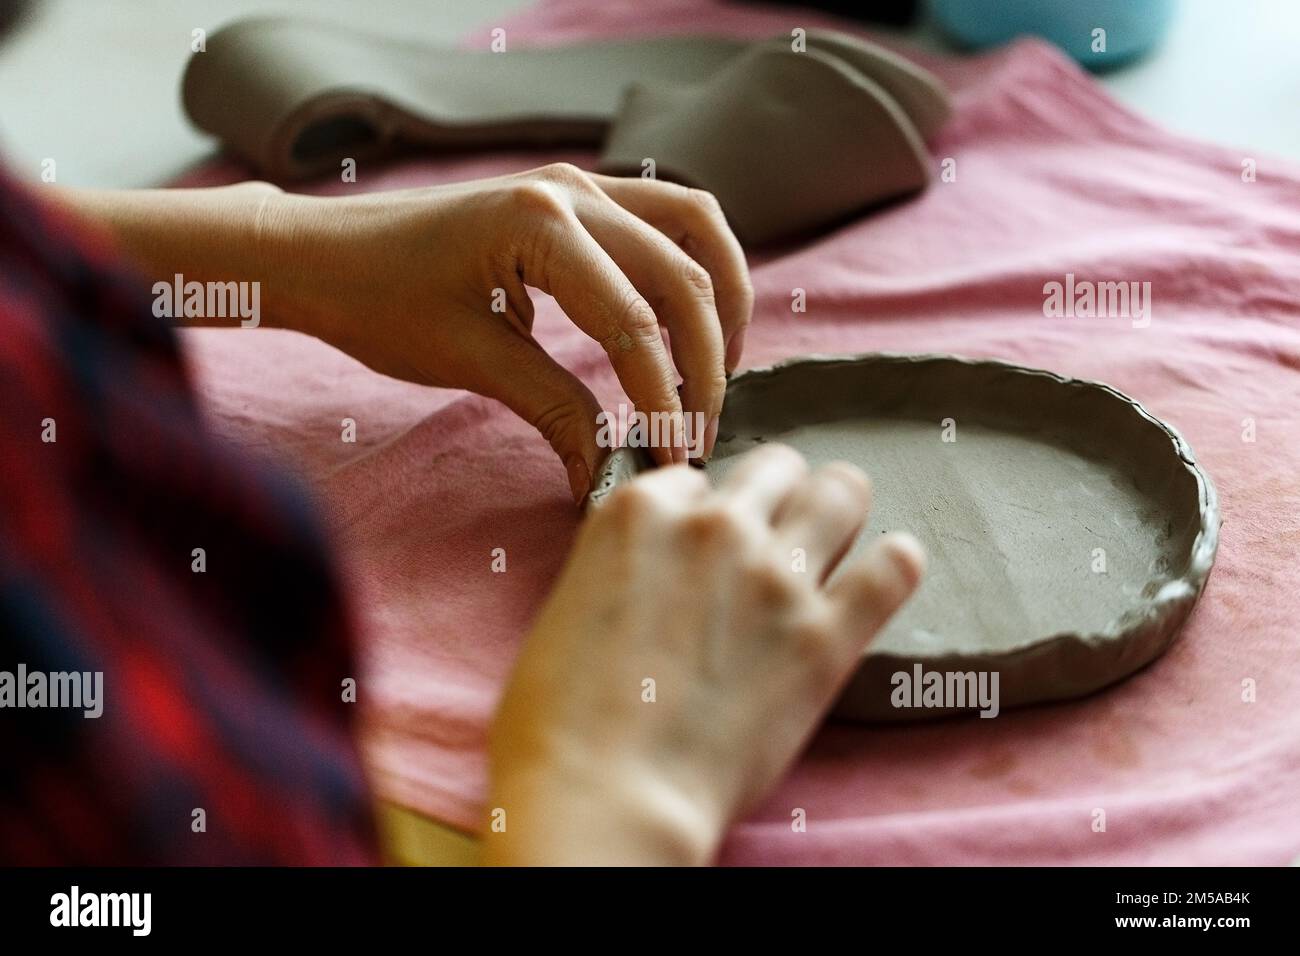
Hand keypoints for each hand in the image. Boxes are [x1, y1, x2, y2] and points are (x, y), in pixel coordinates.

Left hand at [274, 164, 753, 499]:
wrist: (321, 255)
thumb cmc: (377, 302)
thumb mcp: (470, 361)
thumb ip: (554, 411)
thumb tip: (609, 473)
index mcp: (537, 222)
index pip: (631, 323)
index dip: (661, 400)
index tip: (670, 460)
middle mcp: (570, 188)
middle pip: (682, 275)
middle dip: (704, 363)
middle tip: (698, 434)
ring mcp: (577, 183)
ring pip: (694, 228)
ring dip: (718, 301)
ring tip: (716, 373)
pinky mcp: (574, 195)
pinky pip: (664, 218)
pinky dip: (690, 270)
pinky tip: (684, 326)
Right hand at [483, 445, 923, 864]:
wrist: (606, 795)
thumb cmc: (560, 722)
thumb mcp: (567, 607)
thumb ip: (621, 566)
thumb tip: (652, 573)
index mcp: (641, 510)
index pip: (696, 479)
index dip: (700, 515)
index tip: (701, 552)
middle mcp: (714, 526)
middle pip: (775, 467)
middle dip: (774, 496)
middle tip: (770, 540)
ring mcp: (777, 576)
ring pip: (841, 492)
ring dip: (836, 513)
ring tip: (830, 544)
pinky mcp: (825, 636)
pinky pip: (894, 568)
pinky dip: (893, 566)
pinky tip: (883, 574)